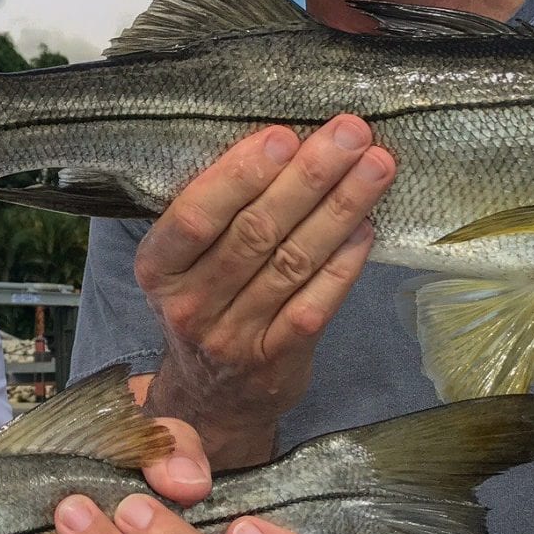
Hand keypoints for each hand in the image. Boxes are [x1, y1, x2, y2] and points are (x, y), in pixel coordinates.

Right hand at [134, 115, 393, 465]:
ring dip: (340, 209)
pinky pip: (316, 302)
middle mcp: (190, 305)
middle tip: (351, 133)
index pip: (196, 216)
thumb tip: (283, 145)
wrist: (210, 399)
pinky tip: (367, 226)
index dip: (240, 176)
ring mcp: (234, 336)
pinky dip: (344, 262)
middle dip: (308, 176)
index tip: (283, 136)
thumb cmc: (203, 304)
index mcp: (158, 268)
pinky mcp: (277, 359)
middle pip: (255, 233)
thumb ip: (217, 214)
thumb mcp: (182, 264)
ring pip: (293, 262)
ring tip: (375, 166)